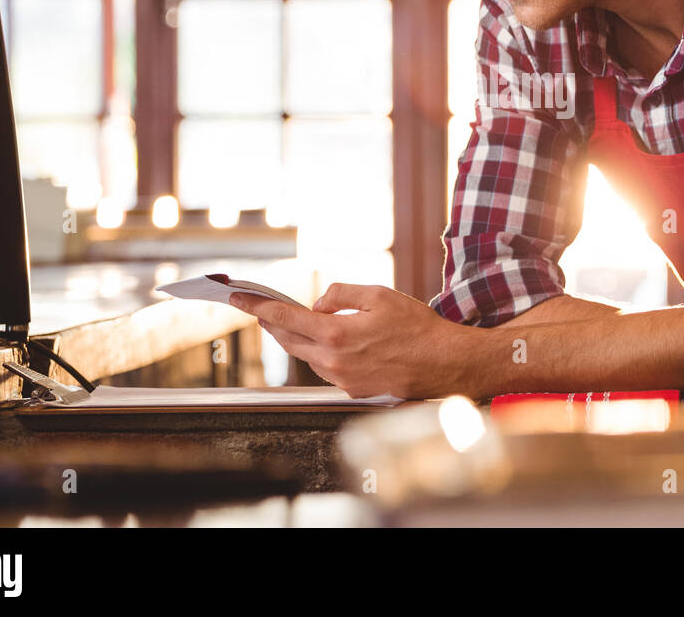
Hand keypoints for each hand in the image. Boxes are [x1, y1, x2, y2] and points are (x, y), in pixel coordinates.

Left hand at [230, 283, 468, 399]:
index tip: (239, 297)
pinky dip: (322, 352)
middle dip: (272, 323)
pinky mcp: (353, 389)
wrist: (444, 363)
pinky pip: (326, 368)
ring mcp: (342, 379)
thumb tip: (319, 303)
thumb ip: (341, 295)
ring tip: (299, 321)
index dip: (258, 306)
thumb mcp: (379, 295)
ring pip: (306, 356)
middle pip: (288, 341)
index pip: (285, 318)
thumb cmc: (417, 328)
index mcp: (336, 334)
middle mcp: (333, 361)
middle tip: (261, 308)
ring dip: (299, 338)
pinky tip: (334, 341)